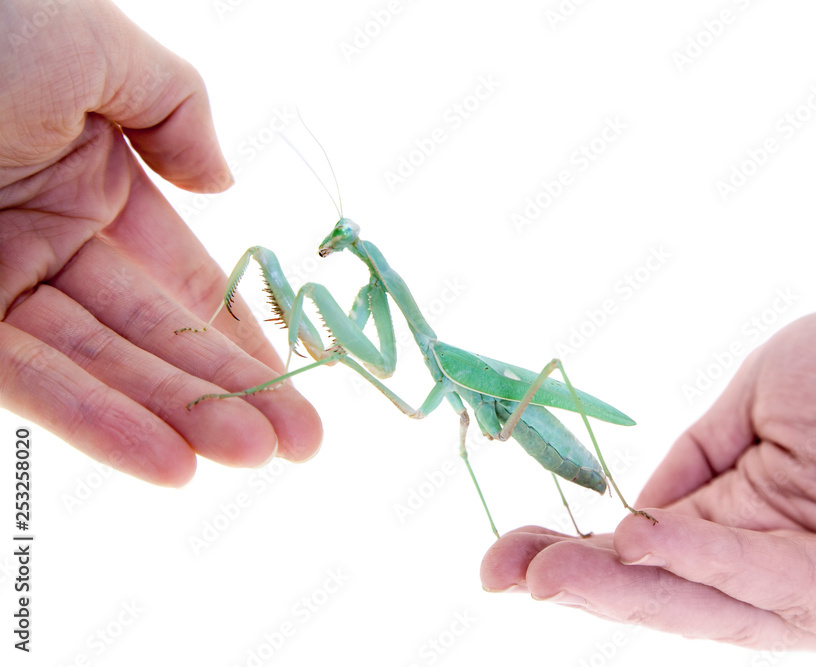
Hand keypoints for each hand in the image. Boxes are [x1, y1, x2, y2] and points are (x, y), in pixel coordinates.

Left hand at [0, 0, 321, 484]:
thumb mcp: (97, 46)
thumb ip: (176, 108)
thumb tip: (222, 186)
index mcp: (89, 175)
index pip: (181, 272)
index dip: (240, 328)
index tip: (293, 379)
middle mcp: (49, 240)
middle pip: (154, 331)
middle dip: (228, 389)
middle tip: (299, 444)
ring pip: (100, 365)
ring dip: (177, 418)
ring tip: (251, 458)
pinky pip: (28, 381)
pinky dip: (98, 422)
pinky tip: (170, 462)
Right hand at [482, 257, 815, 657]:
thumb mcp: (758, 406)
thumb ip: (695, 463)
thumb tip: (626, 509)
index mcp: (749, 525)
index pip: (650, 555)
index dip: (575, 557)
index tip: (504, 555)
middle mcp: (782, 573)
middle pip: (671, 593)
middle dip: (585, 586)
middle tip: (509, 574)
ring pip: (715, 605)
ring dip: (630, 588)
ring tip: (555, 572)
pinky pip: (786, 589)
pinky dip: (712, 564)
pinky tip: (647, 543)